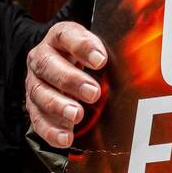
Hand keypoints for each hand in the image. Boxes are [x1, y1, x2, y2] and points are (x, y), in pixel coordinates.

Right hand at [26, 21, 106, 148]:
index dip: (83, 47)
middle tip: (93, 93)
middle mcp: (42, 56)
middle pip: (48, 65)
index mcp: (59, 37)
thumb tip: (138, 64)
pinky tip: (66, 137)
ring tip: (77, 115)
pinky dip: (51, 130)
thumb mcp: (97, 47)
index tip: (101, 60)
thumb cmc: (87, 57)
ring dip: (58, 106)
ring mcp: (34, 81)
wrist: (62, 64)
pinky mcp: (33, 105)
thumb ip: (110, 52)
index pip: (67, 35)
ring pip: (39, 93)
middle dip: (71, 80)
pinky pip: (37, 119)